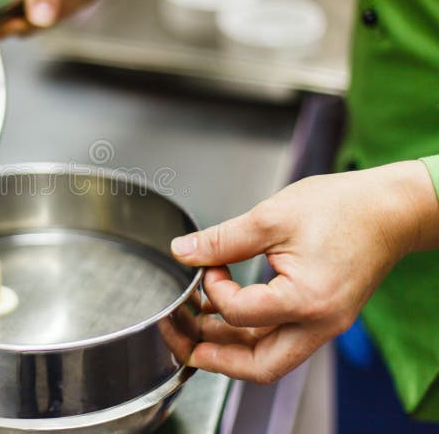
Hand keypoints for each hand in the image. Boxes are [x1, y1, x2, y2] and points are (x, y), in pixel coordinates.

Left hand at [170, 160, 438, 383]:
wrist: (390, 208)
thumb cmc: (342, 207)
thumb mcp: (270, 217)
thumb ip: (222, 240)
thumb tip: (184, 251)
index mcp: (307, 300)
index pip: (241, 314)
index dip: (213, 291)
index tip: (208, 266)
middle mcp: (320, 323)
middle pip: (260, 365)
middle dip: (215, 357)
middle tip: (182, 343)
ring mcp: (325, 324)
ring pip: (271, 356)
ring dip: (231, 347)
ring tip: (199, 330)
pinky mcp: (325, 316)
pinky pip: (283, 338)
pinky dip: (253, 332)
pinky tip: (228, 316)